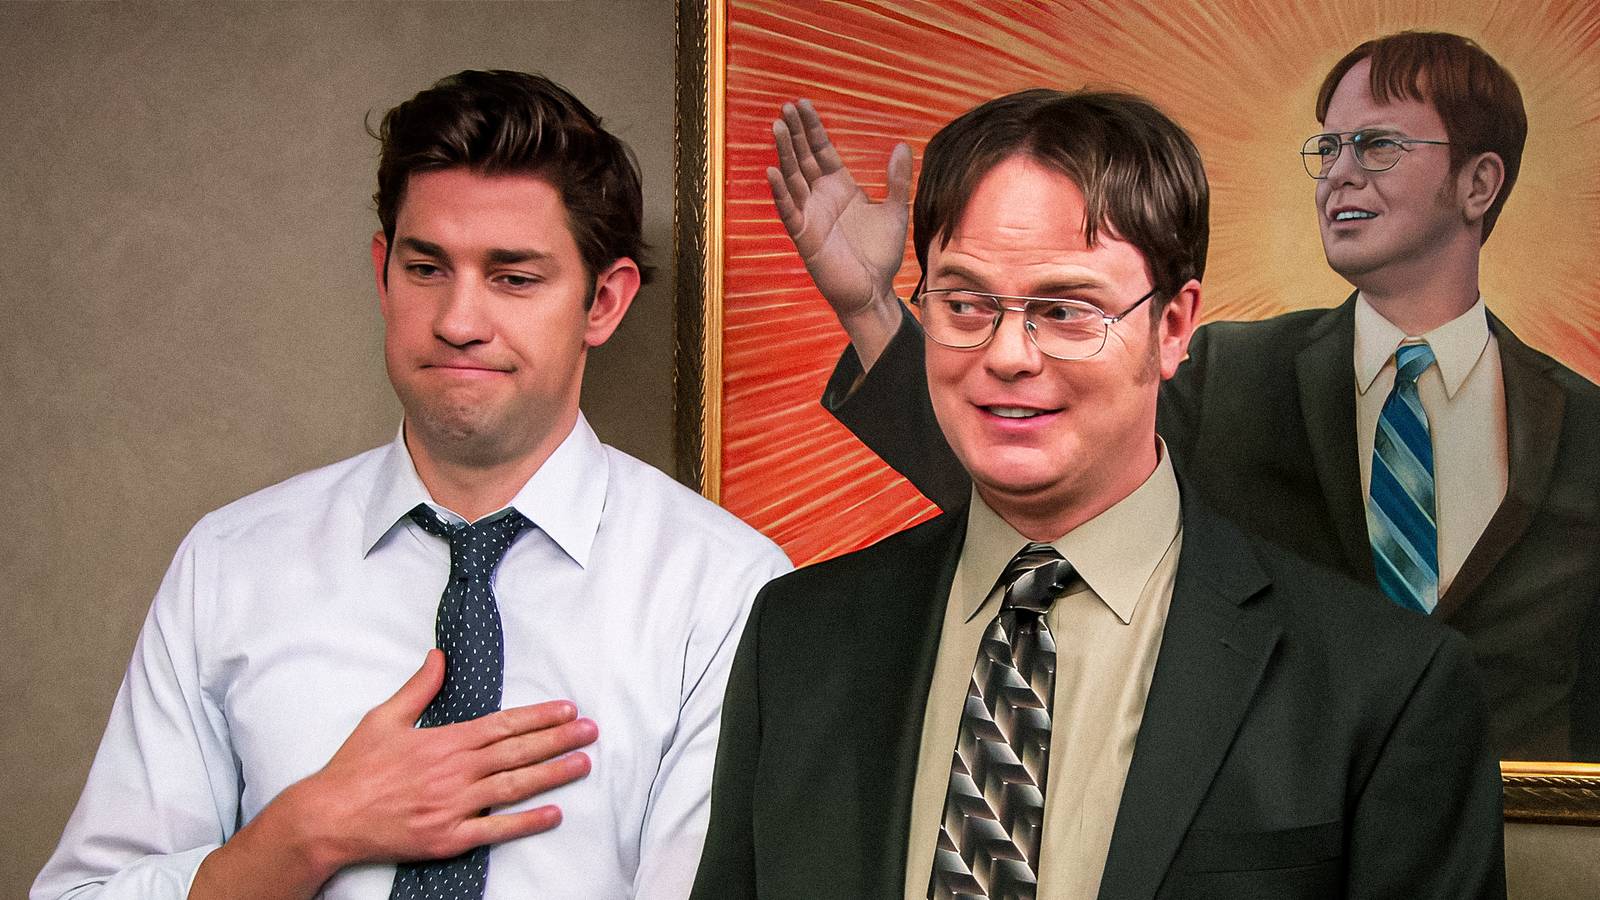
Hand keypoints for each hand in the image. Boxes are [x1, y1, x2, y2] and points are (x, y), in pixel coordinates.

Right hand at [287, 650, 596, 872]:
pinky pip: (496, 830)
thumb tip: (438, 657)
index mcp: (444, 741)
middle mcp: (455, 772)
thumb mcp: (383, 718)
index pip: (503, 725)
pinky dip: (526, 822)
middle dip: (558, 740)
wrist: (327, 818)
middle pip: (518, 752)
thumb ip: (417, 688)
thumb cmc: (354, 769)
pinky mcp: (448, 838)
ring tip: (582, 764)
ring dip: (552, 775)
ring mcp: (454, 806)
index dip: (539, 717)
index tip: (567, 709)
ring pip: (514, 787)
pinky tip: (554, 814)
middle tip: (591, 732)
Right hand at [768, 99, 911, 321]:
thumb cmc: (881, 254)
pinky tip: (772, 171)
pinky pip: (789, 210)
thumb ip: (897, 180)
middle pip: (803, 157)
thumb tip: (900, 146)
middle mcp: (821, 197)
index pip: (821, 150)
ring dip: (784, 153)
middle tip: (785, 107)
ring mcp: (810, 214)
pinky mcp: (804, 235)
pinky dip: (780, 192)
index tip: (801, 104)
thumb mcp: (895, 211)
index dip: (811, 128)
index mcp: (840, 187)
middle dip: (794, 133)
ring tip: (777, 127)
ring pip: (793, 177)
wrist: (873, 290)